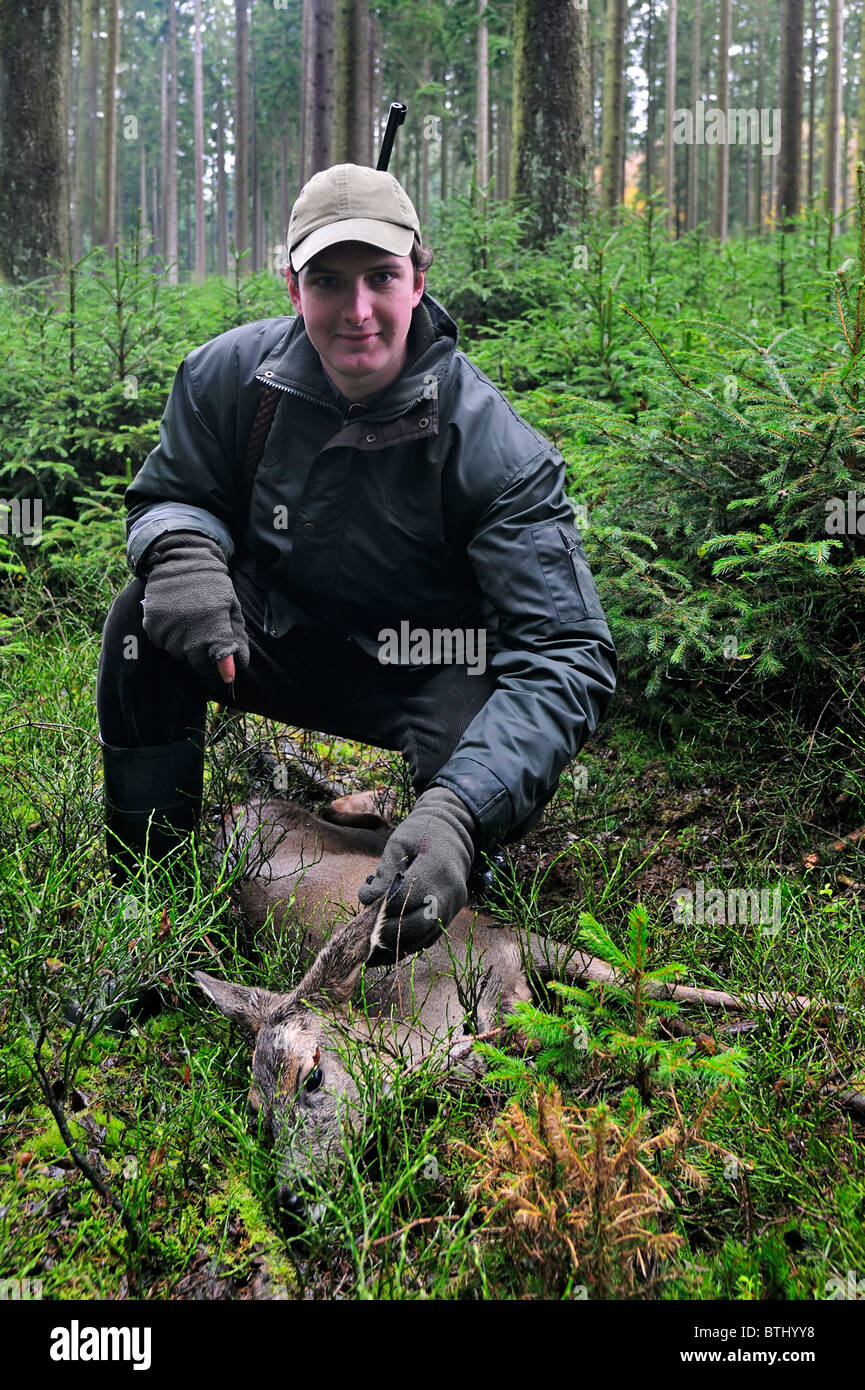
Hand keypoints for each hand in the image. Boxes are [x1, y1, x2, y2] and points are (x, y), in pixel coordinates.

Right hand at [141, 531, 249, 678]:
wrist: (180, 560)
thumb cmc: (212, 585)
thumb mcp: (231, 607)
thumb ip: (235, 639)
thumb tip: (235, 669)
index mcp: (213, 622)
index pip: (218, 657)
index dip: (223, 668)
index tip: (228, 676)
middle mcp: (189, 628)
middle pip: (196, 661)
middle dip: (204, 656)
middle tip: (206, 638)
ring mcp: (168, 627)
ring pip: (178, 653)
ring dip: (185, 646)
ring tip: (190, 624)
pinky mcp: (151, 624)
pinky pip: (161, 643)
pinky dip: (169, 638)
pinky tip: (176, 621)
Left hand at [357, 786, 477, 964]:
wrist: (455, 833)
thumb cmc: (421, 833)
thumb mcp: (399, 843)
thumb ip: (384, 871)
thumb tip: (368, 900)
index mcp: (436, 869)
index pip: (406, 897)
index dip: (382, 905)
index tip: (364, 901)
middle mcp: (449, 893)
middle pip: (418, 924)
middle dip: (388, 932)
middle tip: (363, 935)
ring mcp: (453, 907)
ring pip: (424, 937)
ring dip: (395, 947)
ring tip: (368, 954)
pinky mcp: (450, 915)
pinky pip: (429, 938)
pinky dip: (407, 945)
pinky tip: (386, 950)